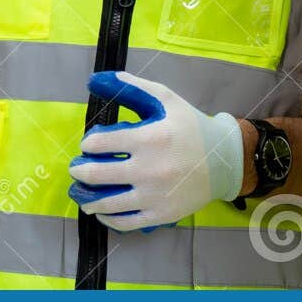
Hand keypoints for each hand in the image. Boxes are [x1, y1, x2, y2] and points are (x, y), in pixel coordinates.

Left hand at [66, 71, 242, 232]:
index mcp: (149, 138)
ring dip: (86, 197)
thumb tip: (96, 80)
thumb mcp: (166, 99)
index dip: (88, 143)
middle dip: (79, 170)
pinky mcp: (160, 215)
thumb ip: (132, 88)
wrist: (224, 160)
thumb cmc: (191, 127)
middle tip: (77, 168)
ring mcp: (154, 196)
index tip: (89, 144)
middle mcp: (150, 169)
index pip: (100, 143)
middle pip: (97, 174)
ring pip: (106, 202)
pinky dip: (106, 217)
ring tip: (81, 191)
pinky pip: (124, 222)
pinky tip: (101, 210)